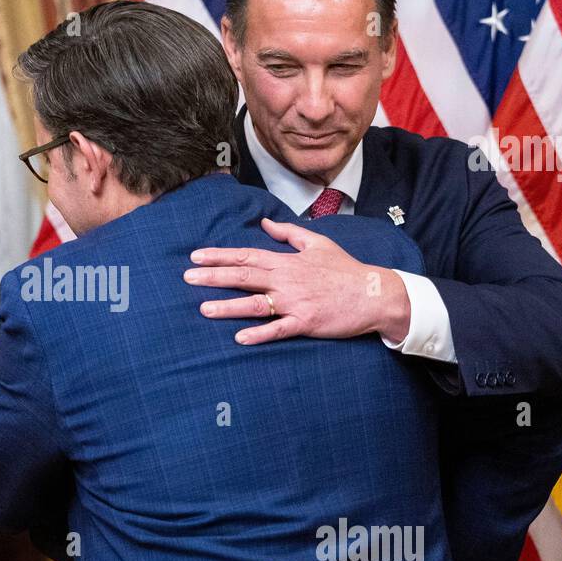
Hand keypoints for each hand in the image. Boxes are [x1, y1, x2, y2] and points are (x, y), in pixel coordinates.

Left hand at [184, 217, 410, 344]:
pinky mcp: (306, 323)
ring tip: (203, 308)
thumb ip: (290, 233)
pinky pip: (279, 329)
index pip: (247, 255)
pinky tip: (239, 338)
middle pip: (244, 276)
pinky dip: (260, 334)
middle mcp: (287, 280)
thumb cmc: (346, 270)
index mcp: (287, 261)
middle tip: (187, 277)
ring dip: (228, 306)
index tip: (196, 256)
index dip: (220, 256)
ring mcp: (296, 302)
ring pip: (256, 304)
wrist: (374, 293)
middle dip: (213, 276)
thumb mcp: (318, 243)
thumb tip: (266, 222)